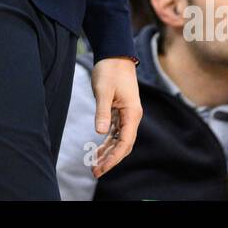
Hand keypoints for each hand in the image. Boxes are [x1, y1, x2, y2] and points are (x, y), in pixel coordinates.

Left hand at [88, 57, 141, 177]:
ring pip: (119, 141)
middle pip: (124, 145)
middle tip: (96, 172)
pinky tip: (97, 151)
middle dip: (111, 160)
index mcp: (132, 113)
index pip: (125, 142)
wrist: (115, 55)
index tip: (102, 167)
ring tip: (95, 166)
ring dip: (108, 153)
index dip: (114, 157)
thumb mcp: (103, 91)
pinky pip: (115, 133)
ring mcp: (127, 115)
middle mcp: (132, 117)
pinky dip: (107, 143)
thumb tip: (100, 132)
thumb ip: (102, 112)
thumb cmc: (110, 71)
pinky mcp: (120, 112)